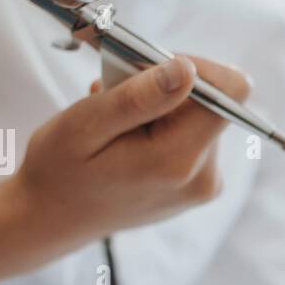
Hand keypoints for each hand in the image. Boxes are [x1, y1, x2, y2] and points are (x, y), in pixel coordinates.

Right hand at [10, 54, 251, 244]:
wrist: (55, 218)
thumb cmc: (61, 171)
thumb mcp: (86, 126)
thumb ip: (139, 98)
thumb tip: (188, 69)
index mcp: (179, 160)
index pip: (229, 91)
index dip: (197, 65)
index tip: (153, 67)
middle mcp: (204, 176)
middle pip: (211, 101)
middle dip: (165, 87)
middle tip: (115, 95)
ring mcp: (204, 184)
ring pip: (198, 116)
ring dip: (158, 106)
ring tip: (114, 122)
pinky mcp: (198, 183)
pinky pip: (191, 135)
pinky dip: (161, 125)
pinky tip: (126, 137)